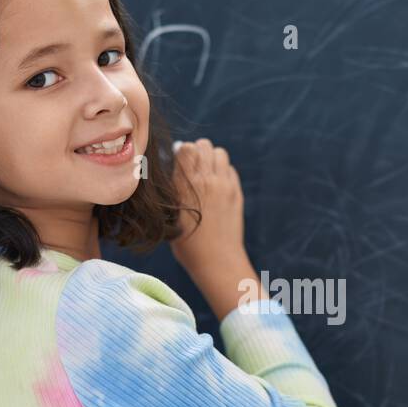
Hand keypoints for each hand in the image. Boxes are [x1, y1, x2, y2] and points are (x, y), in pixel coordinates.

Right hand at [169, 139, 246, 274]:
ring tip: (205, 173)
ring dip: (211, 158)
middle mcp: (208, 181)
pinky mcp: (236, 193)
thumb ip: (174, 189)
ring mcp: (225, 186)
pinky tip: (216, 185)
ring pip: (220, 153)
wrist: (218, 261)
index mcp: (187, 186)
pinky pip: (230, 169)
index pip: (186, 148)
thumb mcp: (171, 216)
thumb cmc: (188, 244)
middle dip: (196, 152)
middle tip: (192, 167)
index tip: (178, 164)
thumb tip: (175, 168)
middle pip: (204, 145)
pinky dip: (223, 171)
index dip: (181, 152)